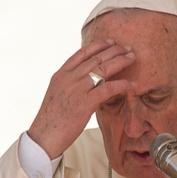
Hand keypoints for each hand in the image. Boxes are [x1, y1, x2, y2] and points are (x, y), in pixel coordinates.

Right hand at [27, 39, 136, 157]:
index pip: (82, 53)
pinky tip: (132, 84)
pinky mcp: (85, 102)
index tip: (110, 42)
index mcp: (61, 74)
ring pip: (103, 68)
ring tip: (132, 58)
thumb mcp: (58, 95)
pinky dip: (122, 84)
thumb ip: (70, 85)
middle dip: (114, 51)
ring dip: (120, 61)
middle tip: (127, 48)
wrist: (44, 135)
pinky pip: (108, 88)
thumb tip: (86, 83)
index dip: (98, 45)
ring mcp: (77, 89)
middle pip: (95, 58)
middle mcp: (69, 78)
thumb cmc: (52, 120)